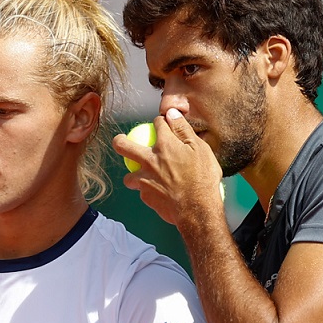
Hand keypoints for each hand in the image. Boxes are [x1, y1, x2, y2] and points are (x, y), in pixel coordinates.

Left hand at [113, 108, 223, 226]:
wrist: (197, 210)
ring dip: (133, 176)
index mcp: (165, 145)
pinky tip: (158, 193)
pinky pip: (143, 193)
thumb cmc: (203, 178)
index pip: (158, 124)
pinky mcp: (146, 198)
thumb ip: (183, 129)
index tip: (164, 125)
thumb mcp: (200, 149)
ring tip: (140, 177)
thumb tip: (171, 113)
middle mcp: (150, 160)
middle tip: (121, 141)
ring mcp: (145, 181)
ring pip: (128, 177)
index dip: (161, 122)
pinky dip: (149, 192)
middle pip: (124, 146)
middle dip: (120, 141)